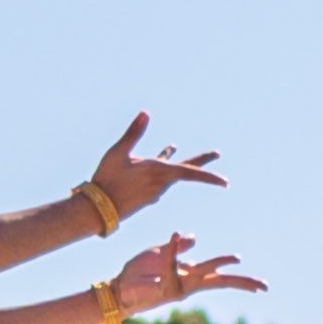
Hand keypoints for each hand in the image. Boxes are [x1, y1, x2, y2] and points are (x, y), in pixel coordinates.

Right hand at [85, 112, 226, 227]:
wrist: (96, 210)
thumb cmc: (107, 179)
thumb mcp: (118, 153)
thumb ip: (133, 133)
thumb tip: (146, 113)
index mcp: (158, 173)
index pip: (190, 172)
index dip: (209, 176)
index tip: (225, 182)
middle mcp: (160, 184)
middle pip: (186, 171)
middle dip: (202, 162)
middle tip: (217, 154)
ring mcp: (153, 191)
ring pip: (169, 174)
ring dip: (174, 161)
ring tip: (173, 146)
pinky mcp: (146, 196)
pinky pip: (158, 178)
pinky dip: (159, 166)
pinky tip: (152, 161)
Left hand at [107, 233, 261, 317]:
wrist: (117, 289)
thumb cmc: (138, 273)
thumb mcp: (159, 254)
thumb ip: (176, 249)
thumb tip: (195, 237)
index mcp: (188, 275)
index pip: (216, 273)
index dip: (229, 268)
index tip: (241, 260)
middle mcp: (186, 284)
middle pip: (219, 282)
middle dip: (241, 283)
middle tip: (264, 286)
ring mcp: (176, 288)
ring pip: (201, 278)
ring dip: (218, 264)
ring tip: (237, 258)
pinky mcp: (161, 290)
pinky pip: (169, 267)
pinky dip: (171, 253)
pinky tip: (174, 235)